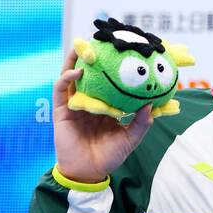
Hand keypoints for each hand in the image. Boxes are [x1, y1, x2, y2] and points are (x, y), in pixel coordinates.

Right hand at [53, 49, 153, 183]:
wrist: (90, 172)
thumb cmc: (110, 156)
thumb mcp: (130, 137)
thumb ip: (141, 122)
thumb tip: (151, 104)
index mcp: (106, 106)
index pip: (109, 83)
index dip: (113, 70)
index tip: (123, 54)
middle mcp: (90, 102)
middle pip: (90, 76)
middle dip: (93, 59)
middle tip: (101, 41)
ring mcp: (74, 106)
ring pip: (72, 78)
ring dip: (75, 61)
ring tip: (83, 46)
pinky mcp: (62, 111)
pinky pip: (61, 90)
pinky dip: (67, 78)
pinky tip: (77, 72)